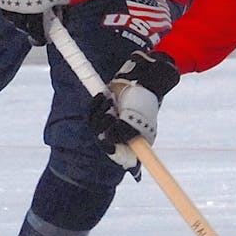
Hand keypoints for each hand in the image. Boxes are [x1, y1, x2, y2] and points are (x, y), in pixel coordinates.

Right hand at [0, 0, 69, 44]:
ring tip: (33, 7)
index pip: (37, 36)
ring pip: (16, 21)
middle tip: (43, 20)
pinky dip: (16, 10)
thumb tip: (60, 22)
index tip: (47, 38)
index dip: (43, 39)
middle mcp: (20, 14)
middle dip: (34, 27)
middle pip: (26, 29)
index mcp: (35, 15)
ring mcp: (8, 7)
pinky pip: (9, 11)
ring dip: (24, 19)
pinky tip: (23, 2)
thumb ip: (61, 11)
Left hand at [88, 50, 180, 167]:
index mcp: (133, 140)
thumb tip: (108, 138)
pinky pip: (92, 112)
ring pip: (95, 126)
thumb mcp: (138, 119)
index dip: (113, 151)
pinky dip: (95, 104)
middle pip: (103, 140)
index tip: (108, 145)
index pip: (121, 155)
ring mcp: (111, 123)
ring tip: (110, 102)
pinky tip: (102, 96)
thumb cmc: (143, 101)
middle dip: (104, 127)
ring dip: (100, 113)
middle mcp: (121, 134)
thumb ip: (125, 131)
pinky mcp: (102, 110)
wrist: (141, 80)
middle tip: (111, 116)